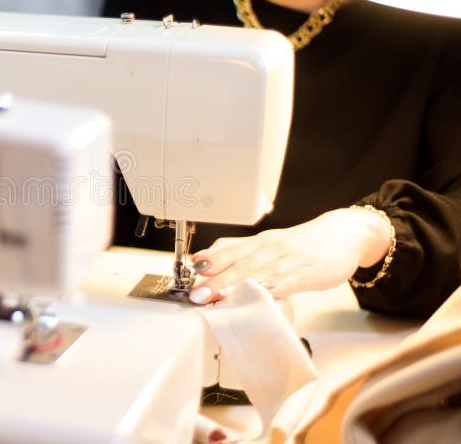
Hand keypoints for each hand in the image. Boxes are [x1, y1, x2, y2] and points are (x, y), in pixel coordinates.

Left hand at [188, 208, 391, 303]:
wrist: (345, 233)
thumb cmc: (305, 243)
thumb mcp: (271, 244)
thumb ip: (245, 253)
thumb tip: (211, 261)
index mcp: (260, 242)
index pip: (228, 250)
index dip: (209, 261)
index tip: (190, 272)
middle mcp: (270, 249)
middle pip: (238, 263)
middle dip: (215, 279)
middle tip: (197, 293)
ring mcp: (287, 262)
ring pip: (258, 274)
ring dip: (236, 287)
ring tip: (218, 299)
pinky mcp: (306, 275)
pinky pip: (285, 285)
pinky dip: (270, 293)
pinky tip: (258, 303)